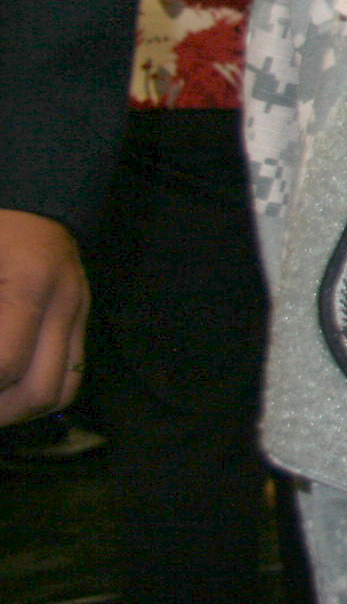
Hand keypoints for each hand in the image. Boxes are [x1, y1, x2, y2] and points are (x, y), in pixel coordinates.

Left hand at [0, 210, 87, 426]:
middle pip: (39, 391)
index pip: (5, 364)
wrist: (35, 192)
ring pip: (61, 391)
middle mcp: (65, 304)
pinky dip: (35, 394)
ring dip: (16, 411)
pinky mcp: (82, 317)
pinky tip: (6, 391)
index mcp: (30, 285)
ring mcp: (80, 312)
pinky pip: (70, 374)